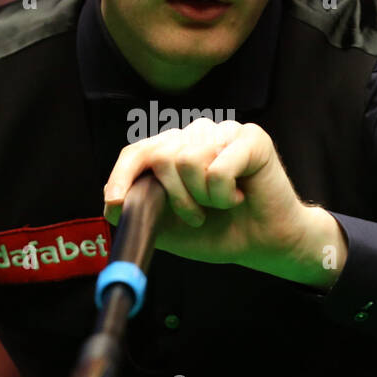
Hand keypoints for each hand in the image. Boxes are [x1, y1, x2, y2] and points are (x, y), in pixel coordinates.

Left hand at [103, 118, 345, 286]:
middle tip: (198, 215)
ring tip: (222, 203)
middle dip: (175, 198)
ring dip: (202, 197)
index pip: (138, 151)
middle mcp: (197, 135)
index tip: (116, 202)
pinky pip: (218, 168)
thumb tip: (110, 205)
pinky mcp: (251, 138)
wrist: (265, 244)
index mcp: (175, 149)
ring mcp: (224, 132)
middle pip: (161, 155)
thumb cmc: (221, 231)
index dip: (122, 175)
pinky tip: (239, 196)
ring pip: (187, 160)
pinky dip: (223, 195)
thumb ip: (141, 213)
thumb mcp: (171, 227)